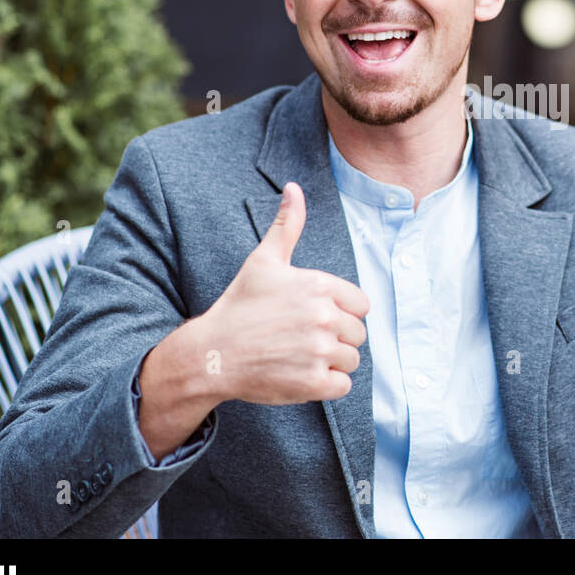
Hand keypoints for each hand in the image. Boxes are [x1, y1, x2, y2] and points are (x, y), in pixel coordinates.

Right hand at [200, 181, 370, 404]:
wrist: (213, 354)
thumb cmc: (239, 306)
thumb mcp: (264, 261)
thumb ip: (287, 225)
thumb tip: (293, 188)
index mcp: (319, 286)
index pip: (361, 305)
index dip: (340, 312)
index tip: (313, 317)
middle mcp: (324, 317)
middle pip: (358, 334)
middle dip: (336, 338)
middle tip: (301, 339)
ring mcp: (319, 351)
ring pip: (351, 360)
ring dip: (331, 362)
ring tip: (299, 356)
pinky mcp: (314, 383)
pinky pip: (343, 385)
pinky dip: (326, 385)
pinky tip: (300, 374)